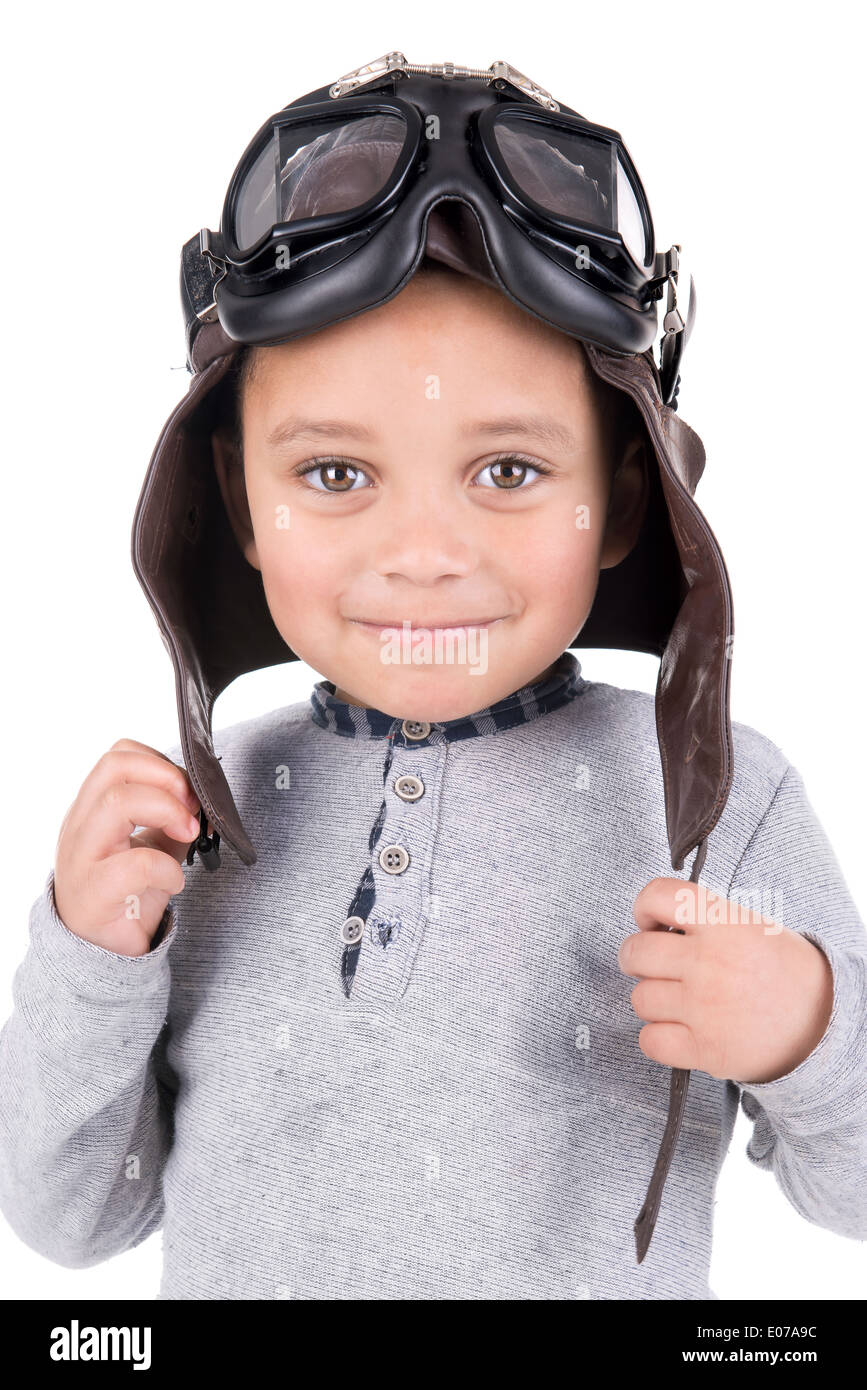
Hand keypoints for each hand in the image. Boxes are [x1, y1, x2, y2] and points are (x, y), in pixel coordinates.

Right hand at [54, 738, 200, 957]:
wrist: (98, 952)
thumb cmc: (126, 893)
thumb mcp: (153, 845)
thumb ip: (172, 818)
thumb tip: (206, 797)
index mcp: (92, 808)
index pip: (119, 756)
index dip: (161, 763)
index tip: (190, 791)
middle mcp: (79, 825)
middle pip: (114, 767)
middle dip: (167, 779)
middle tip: (193, 809)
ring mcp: (81, 857)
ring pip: (115, 803)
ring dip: (167, 812)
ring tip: (188, 835)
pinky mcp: (92, 894)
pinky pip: (133, 865)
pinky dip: (167, 869)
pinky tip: (175, 882)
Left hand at [618, 878, 833, 1084]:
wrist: (824, 1025)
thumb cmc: (784, 972)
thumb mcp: (752, 926)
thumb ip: (704, 920)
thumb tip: (655, 926)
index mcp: (724, 924)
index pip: (657, 896)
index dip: (644, 908)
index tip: (652, 922)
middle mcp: (710, 963)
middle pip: (635, 952)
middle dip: (638, 958)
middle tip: (658, 965)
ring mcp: (705, 1009)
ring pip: (640, 998)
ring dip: (654, 999)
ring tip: (679, 1000)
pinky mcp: (706, 1050)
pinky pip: (649, 1040)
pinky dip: (658, 1037)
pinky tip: (679, 1029)